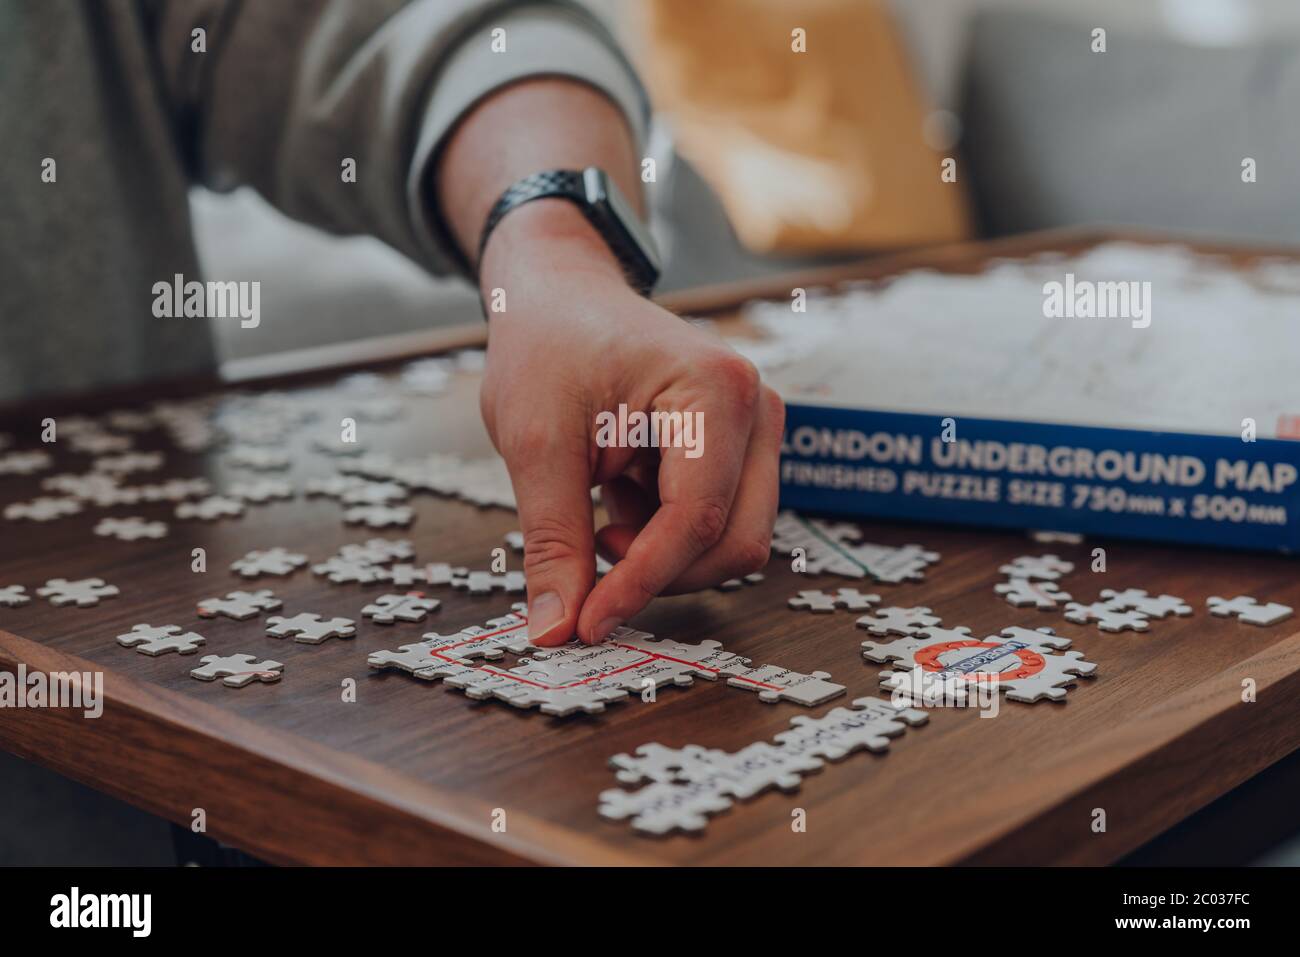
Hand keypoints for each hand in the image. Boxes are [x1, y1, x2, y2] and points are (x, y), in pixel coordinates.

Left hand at [478, 203, 784, 645]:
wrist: (559, 295)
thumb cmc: (547, 346)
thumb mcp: (535, 444)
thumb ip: (554, 540)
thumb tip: (556, 629)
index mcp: (715, 391)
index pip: (695, 520)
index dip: (640, 584)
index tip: (586, 625)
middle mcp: (756, 408)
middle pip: (735, 541)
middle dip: (660, 571)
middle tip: (590, 550)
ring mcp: (756, 428)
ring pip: (731, 540)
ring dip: (661, 549)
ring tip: (604, 501)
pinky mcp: (743, 447)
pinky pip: (721, 522)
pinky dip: (666, 530)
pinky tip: (623, 490)